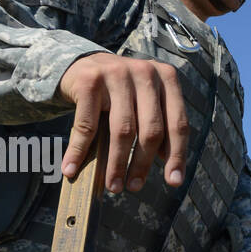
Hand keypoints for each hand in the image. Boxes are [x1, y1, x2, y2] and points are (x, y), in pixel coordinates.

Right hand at [57, 52, 189, 193]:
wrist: (82, 64)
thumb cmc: (121, 91)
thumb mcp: (145, 101)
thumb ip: (160, 125)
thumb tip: (168, 162)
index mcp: (167, 79)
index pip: (178, 124)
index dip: (177, 156)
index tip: (173, 182)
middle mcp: (145, 73)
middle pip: (151, 130)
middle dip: (143, 164)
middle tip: (135, 187)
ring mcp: (117, 74)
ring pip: (123, 130)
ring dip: (117, 164)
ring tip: (114, 186)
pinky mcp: (89, 80)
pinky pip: (87, 125)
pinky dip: (79, 151)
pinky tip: (72, 169)